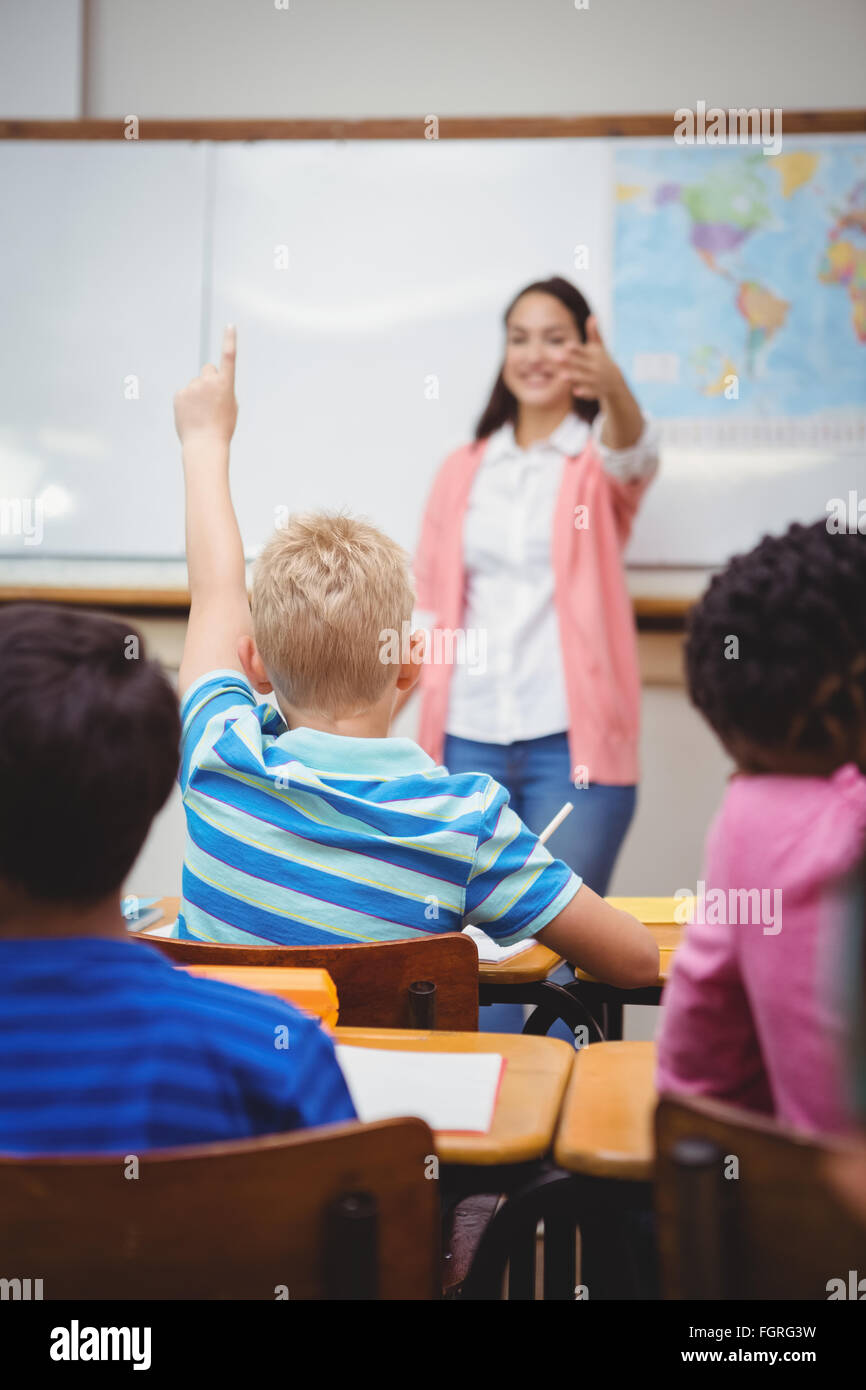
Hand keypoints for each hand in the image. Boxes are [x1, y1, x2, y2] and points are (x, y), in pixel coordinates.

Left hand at [174, 325, 237, 446]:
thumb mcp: (231, 407)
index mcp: (225, 384)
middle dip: (208, 379)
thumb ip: (223, 390)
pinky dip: (186, 403)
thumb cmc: (222, 428)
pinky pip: (184, 394)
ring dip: (197, 395)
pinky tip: (191, 416)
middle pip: (207, 369)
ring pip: (195, 384)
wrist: (204, 444)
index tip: (230, 326)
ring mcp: (192, 387)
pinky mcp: (179, 394)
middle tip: (210, 400)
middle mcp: (208, 381)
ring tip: (200, 414)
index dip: (230, 340)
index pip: (228, 357)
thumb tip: (212, 384)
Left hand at [555, 316, 623, 401]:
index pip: (583, 351)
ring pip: (584, 378)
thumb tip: (592, 317)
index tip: (566, 345)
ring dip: (574, 377)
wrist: (617, 382)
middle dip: (569, 361)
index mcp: (594, 355)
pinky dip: (584, 392)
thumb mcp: (600, 348)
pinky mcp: (597, 390)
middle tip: (556, 357)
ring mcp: (596, 379)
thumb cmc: (603, 361)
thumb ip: (595, 334)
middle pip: (580, 364)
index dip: (576, 349)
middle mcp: (595, 366)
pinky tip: (575, 392)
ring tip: (562, 376)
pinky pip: (591, 391)